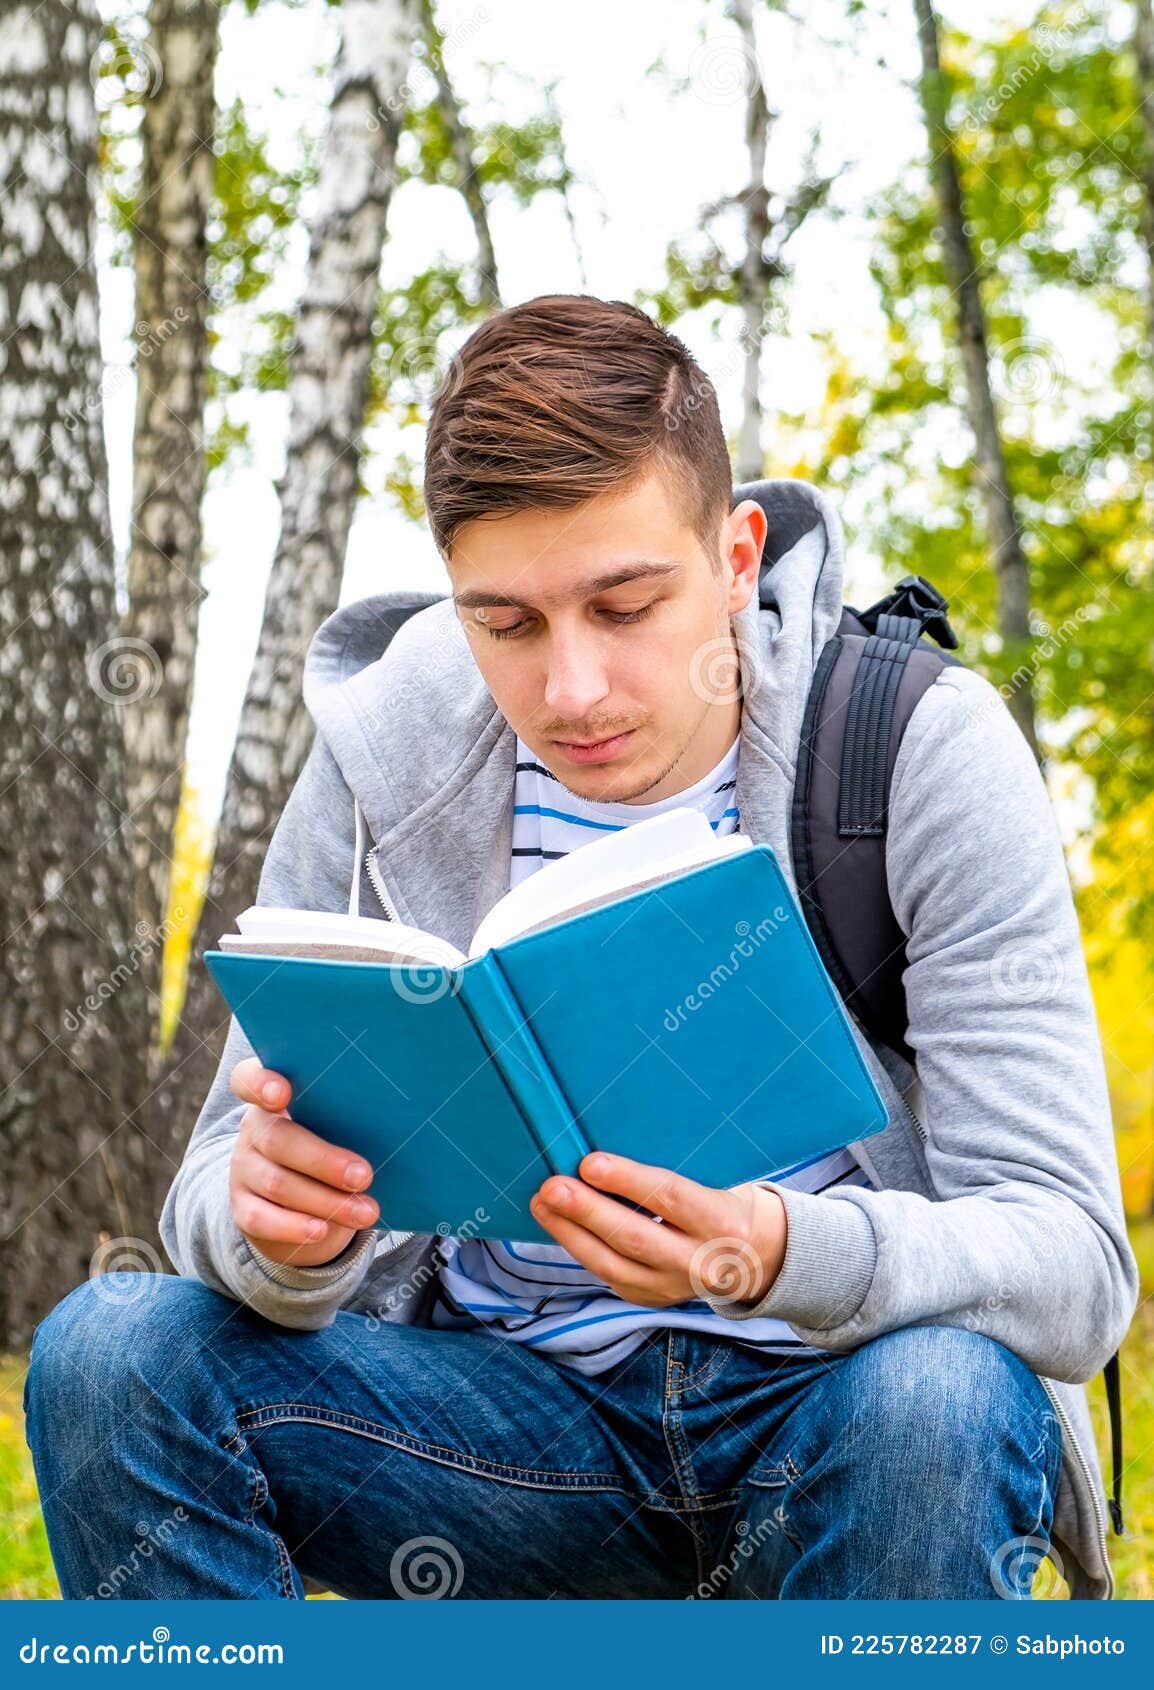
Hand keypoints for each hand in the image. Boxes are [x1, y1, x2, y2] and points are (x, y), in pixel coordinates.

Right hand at [228, 1057, 379, 1266]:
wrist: (302, 1200)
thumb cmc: (333, 1146)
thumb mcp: (339, 1126)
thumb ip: (351, 1118)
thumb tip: (398, 1126)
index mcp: (274, 1097)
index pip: (248, 1077)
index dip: (260, 1082)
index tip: (283, 1094)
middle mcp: (253, 1129)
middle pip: (277, 1138)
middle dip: (324, 1160)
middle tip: (364, 1176)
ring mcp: (244, 1169)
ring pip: (278, 1183)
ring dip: (326, 1201)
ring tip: (365, 1211)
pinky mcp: (242, 1207)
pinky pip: (263, 1219)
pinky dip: (294, 1227)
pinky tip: (321, 1231)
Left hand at [529, 1152, 786, 1307]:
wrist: (759, 1257)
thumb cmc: (726, 1201)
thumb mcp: (722, 1180)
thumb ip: (678, 1170)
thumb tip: (613, 1142)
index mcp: (722, 1221)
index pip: (671, 1198)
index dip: (628, 1181)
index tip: (590, 1163)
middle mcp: (699, 1261)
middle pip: (635, 1238)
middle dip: (588, 1212)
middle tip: (551, 1186)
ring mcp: (673, 1287)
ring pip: (613, 1266)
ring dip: (570, 1233)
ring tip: (542, 1203)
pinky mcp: (651, 1299)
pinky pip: (608, 1275)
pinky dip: (579, 1248)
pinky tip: (558, 1224)